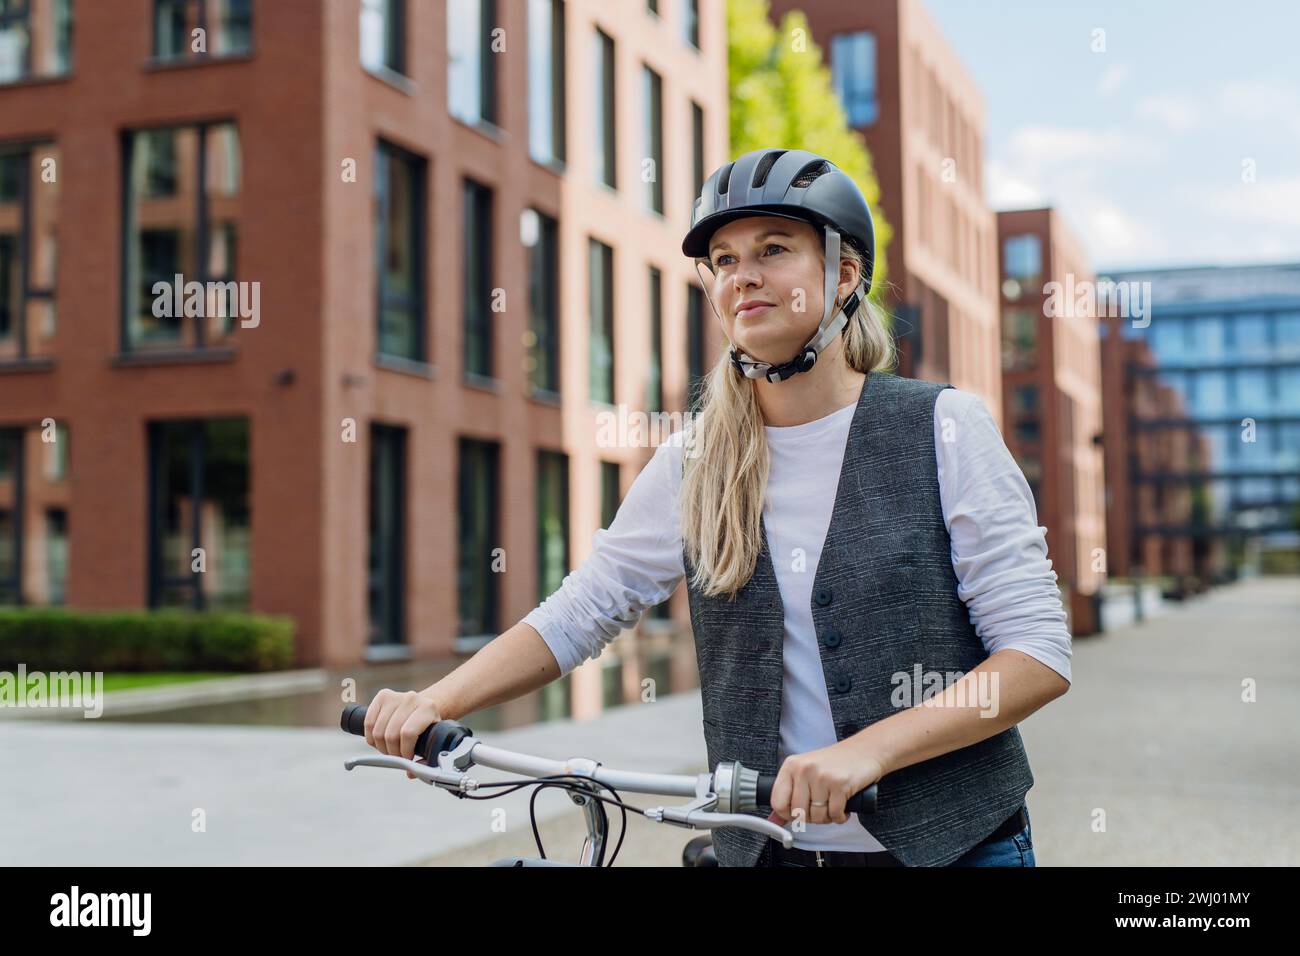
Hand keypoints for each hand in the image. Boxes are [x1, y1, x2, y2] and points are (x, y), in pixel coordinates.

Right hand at [363, 688, 443, 779]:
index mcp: (428, 708)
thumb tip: (411, 773)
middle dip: (392, 752)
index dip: (404, 751)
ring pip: (378, 731)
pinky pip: (368, 723)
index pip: (408, 733)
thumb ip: (425, 758)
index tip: (407, 759)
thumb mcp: (432, 740)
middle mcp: (412, 699)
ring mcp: (396, 696)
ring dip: (381, 746)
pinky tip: (379, 741)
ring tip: (389, 749)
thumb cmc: (427, 726)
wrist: (422, 707)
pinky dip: (371, 737)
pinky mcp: (382, 696)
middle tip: (396, 756)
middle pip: (391, 734)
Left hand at [767, 742, 884, 826]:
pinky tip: (843, 807)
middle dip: (812, 818)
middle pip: (798, 813)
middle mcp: (804, 769)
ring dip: (827, 818)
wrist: (865, 750)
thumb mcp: (808, 773)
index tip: (797, 814)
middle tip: (821, 809)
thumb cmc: (836, 763)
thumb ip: (790, 795)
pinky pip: (834, 815)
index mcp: (791, 765)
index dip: (787, 815)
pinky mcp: (840, 784)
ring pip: (817, 816)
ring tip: (833, 805)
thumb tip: (774, 821)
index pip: (777, 802)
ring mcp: (822, 776)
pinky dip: (840, 816)